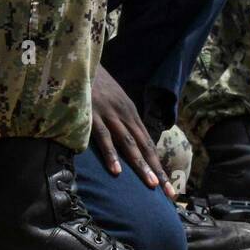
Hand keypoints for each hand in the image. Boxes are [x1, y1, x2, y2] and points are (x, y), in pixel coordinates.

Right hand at [90, 65, 175, 197]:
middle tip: (170, 194)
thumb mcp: (112, 100)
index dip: (159, 165)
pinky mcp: (92, 114)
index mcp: (131, 114)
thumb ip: (120, 120)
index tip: (169, 185)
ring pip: (129, 145)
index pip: (149, 144)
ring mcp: (110, 115)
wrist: (79, 56)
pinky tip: (117, 173)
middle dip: (158, 171)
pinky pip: (103, 138)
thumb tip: (128, 141)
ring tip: (152, 186)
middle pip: (145, 148)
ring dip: (141, 166)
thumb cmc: (93, 81)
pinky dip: (111, 155)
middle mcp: (125, 115)